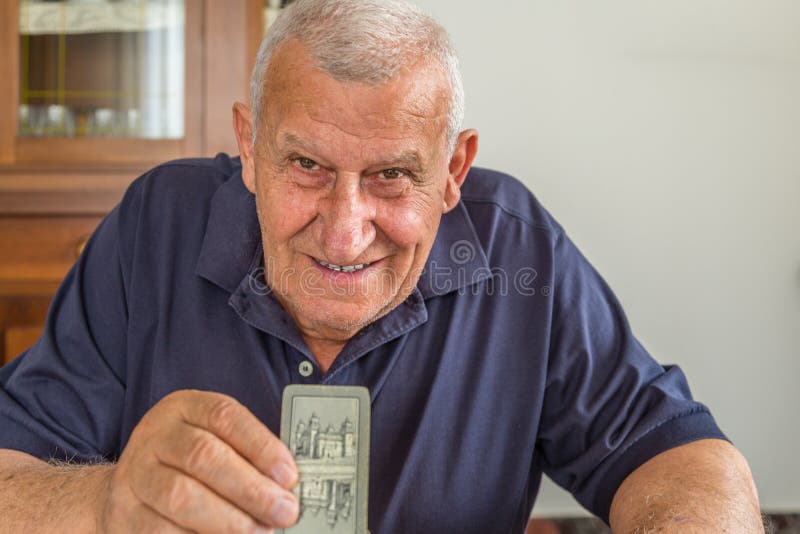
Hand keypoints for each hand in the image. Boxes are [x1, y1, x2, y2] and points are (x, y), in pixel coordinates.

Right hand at [99, 390, 298, 532]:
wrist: (130, 487)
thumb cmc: (190, 462)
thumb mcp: (215, 440)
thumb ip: (249, 455)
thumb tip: (288, 484)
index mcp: (185, 407)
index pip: (225, 417)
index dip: (261, 446)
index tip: (289, 476)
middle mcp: (156, 435)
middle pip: (203, 456)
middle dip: (250, 488)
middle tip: (283, 511)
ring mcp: (135, 474)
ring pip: (181, 496)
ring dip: (227, 520)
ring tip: (259, 532)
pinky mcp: (125, 514)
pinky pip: (162, 531)